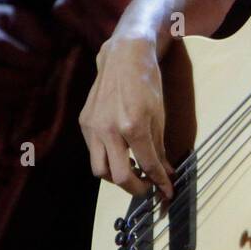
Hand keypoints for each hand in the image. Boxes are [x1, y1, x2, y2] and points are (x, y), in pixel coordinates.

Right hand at [0, 2, 52, 116]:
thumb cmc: (10, 28)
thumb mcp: (26, 22)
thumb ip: (38, 37)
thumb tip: (43, 57)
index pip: (2, 47)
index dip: (26, 60)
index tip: (45, 65)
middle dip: (19, 83)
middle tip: (38, 82)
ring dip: (11, 97)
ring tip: (30, 92)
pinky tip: (15, 100)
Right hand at [78, 33, 176, 197]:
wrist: (123, 57)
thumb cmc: (146, 83)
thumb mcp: (159, 115)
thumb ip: (159, 147)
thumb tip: (165, 173)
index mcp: (133, 126)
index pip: (147, 165)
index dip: (160, 183)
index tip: (167, 192)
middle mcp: (109, 129)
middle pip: (118, 177)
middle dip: (136, 189)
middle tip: (148, 188)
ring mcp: (93, 127)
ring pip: (100, 170)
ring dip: (116, 178)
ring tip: (132, 173)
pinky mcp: (84, 123)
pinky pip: (93, 152)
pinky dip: (107, 159)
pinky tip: (119, 153)